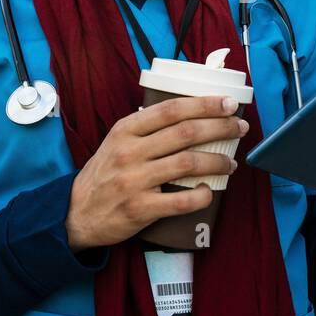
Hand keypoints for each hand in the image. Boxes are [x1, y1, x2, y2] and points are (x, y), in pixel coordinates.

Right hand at [65, 95, 248, 251]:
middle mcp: (130, 152)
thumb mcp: (116, 142)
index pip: (171, 110)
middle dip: (220, 127)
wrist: (77, 213)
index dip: (204, 104)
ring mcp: (135, 181)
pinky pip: (181, 200)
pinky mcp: (140, 209)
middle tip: (239, 127)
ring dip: (217, 161)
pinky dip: (202, 195)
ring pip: (188, 164)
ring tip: (230, 162)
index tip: (228, 102)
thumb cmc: (104, 174)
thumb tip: (189, 114)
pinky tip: (210, 191)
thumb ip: (145, 129)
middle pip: (186, 133)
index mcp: (125, 130)